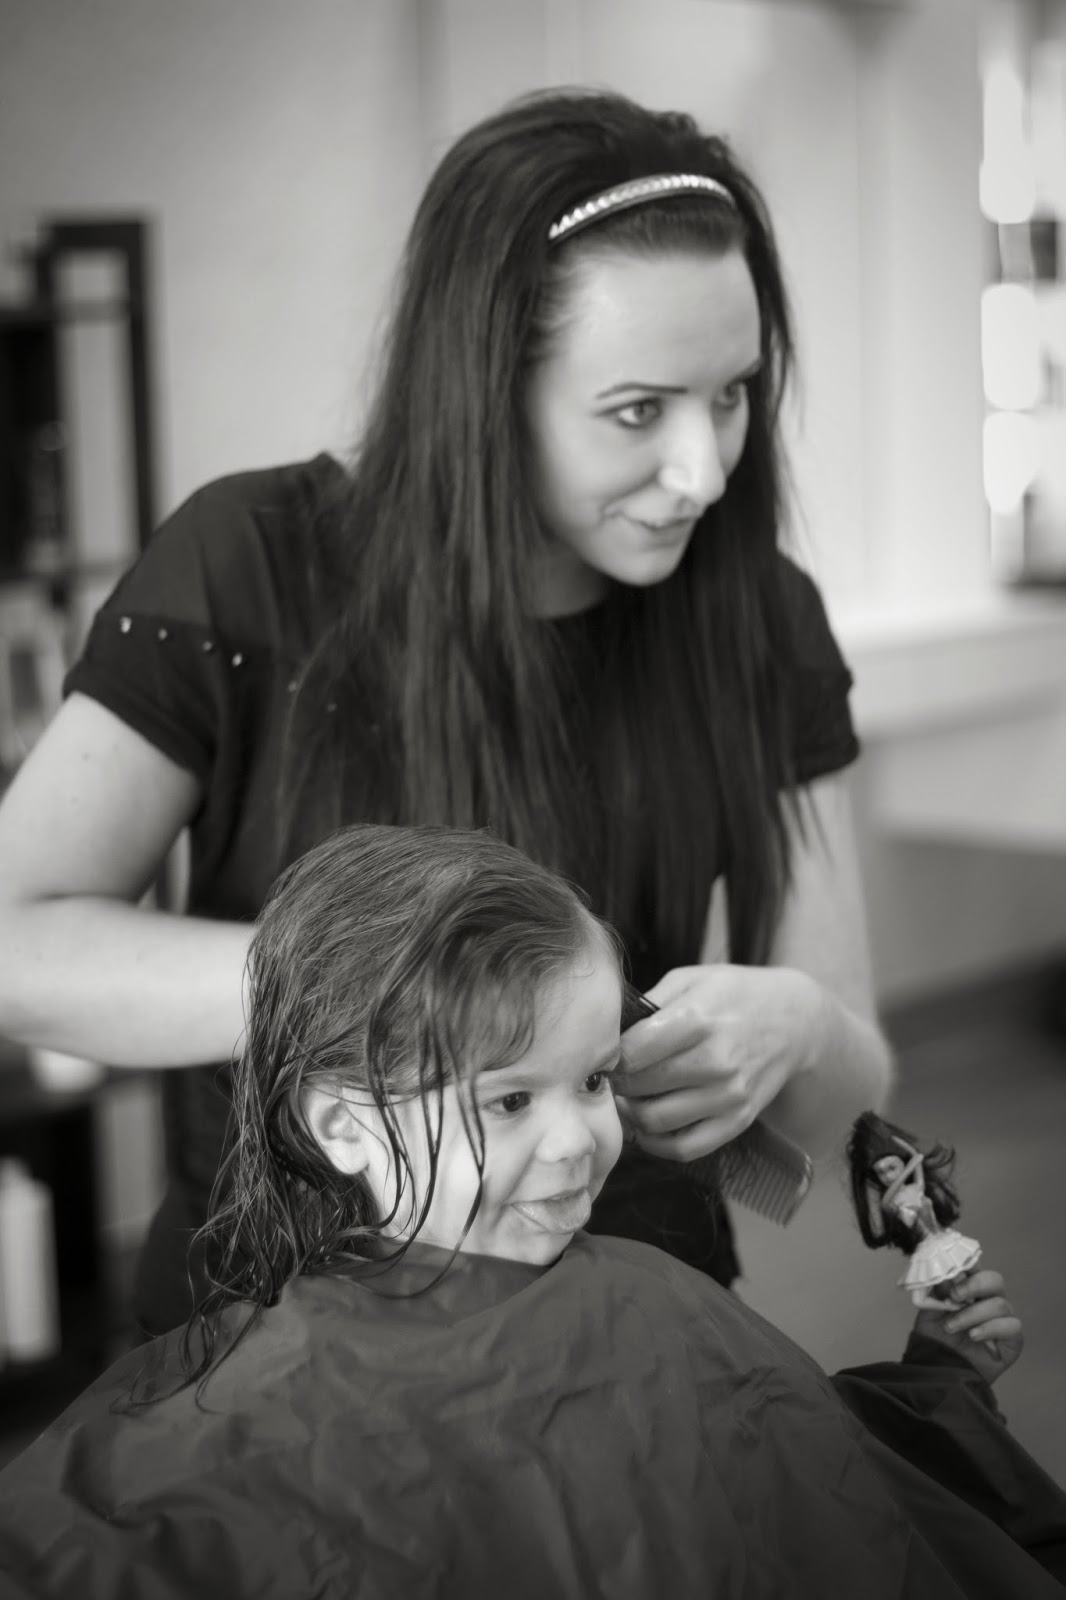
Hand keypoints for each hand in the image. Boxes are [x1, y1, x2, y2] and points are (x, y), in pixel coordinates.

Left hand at [615, 964, 824, 1161]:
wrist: (795, 1022)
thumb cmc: (735, 995)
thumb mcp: (691, 980)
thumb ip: (649, 1003)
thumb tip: (608, 1033)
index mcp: (697, 1018)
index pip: (632, 1053)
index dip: (612, 1056)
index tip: (610, 1054)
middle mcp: (714, 1060)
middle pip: (639, 1087)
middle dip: (618, 1084)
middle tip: (615, 1077)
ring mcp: (728, 1095)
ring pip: (655, 1121)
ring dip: (632, 1113)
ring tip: (630, 1097)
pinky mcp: (737, 1120)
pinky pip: (685, 1148)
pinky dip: (657, 1144)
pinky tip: (649, 1126)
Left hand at [913, 1270, 1023, 1384]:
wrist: (942, 1371)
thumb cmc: (936, 1339)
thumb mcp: (929, 1312)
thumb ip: (936, 1292)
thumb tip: (941, 1271)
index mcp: (969, 1289)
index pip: (976, 1268)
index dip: (969, 1264)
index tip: (954, 1268)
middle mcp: (988, 1300)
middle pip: (995, 1280)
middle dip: (974, 1285)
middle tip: (954, 1296)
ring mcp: (1002, 1319)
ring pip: (1000, 1304)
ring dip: (972, 1314)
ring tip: (952, 1327)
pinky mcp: (1012, 1339)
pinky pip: (1011, 1325)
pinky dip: (990, 1328)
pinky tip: (974, 1336)